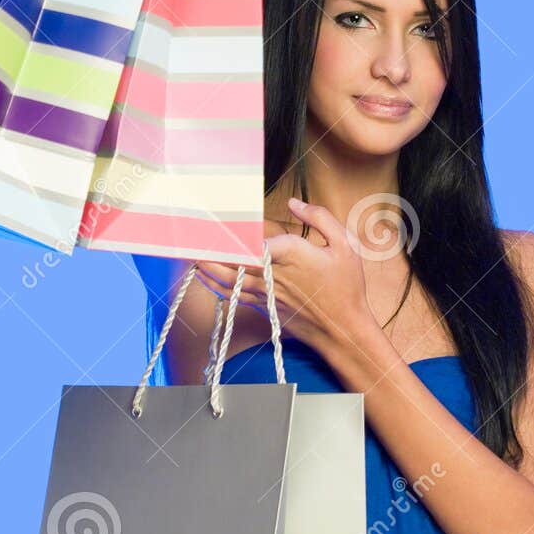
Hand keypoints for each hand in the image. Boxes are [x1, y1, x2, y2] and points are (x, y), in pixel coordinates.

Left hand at [194, 198, 373, 357]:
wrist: (344, 330)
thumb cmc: (346, 287)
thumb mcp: (344, 245)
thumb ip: (320, 218)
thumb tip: (294, 203)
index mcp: (291, 252)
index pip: (253, 239)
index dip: (231, 231)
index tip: (213, 220)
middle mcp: (274, 273)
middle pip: (233, 258)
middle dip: (210, 246)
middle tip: (189, 233)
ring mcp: (267, 292)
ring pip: (228, 277)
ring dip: (206, 265)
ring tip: (186, 252)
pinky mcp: (265, 306)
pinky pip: (234, 294)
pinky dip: (216, 285)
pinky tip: (204, 276)